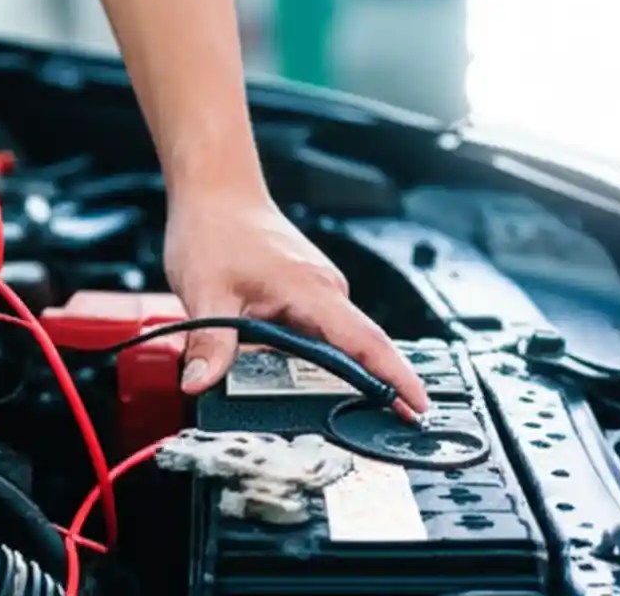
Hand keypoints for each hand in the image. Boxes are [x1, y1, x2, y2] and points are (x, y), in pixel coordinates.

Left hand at [165, 193, 429, 417]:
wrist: (215, 193)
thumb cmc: (216, 230)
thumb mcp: (205, 292)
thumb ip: (209, 343)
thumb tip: (200, 383)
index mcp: (312, 291)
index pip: (366, 342)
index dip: (396, 377)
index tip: (419, 405)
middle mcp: (325, 290)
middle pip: (359, 349)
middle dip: (377, 388)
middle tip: (390, 426)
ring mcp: (318, 290)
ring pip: (336, 342)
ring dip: (337, 374)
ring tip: (342, 409)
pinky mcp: (306, 292)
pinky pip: (321, 332)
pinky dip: (316, 355)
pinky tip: (295, 375)